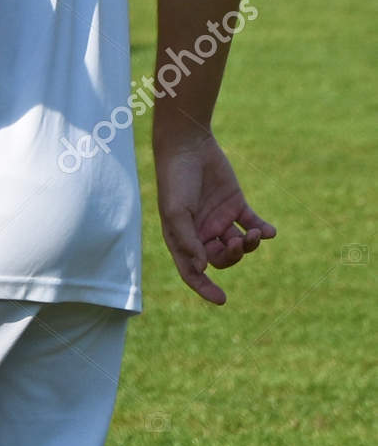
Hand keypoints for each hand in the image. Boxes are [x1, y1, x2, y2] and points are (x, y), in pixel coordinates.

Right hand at [154, 130, 275, 304]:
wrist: (188, 146)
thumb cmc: (176, 181)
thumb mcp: (177, 213)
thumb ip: (188, 241)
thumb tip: (203, 268)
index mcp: (183, 241)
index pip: (194, 273)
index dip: (206, 288)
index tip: (222, 300)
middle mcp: (202, 234)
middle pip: (221, 259)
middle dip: (232, 256)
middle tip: (238, 243)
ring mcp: (220, 220)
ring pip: (239, 243)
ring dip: (250, 244)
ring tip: (256, 234)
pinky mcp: (236, 205)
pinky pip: (252, 223)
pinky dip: (263, 229)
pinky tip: (269, 231)